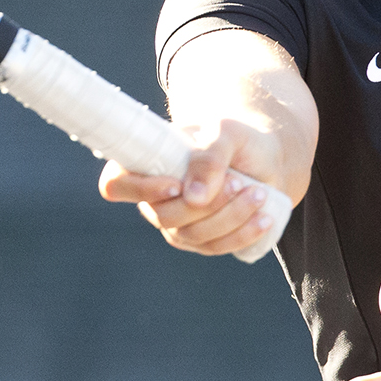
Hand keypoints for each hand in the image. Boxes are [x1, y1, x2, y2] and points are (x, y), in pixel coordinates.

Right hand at [97, 116, 282, 256]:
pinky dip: (242, 234)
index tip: (176, 185)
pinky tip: (263, 219)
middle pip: (164, 216)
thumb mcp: (226, 132)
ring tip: (258, 193)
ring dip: (230, 217)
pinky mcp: (201, 241)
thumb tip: (193, 198)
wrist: (263, 157)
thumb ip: (209, 156)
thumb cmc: (236, 139)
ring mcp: (176, 223)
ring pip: (192, 235)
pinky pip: (214, 247)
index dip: (139, 189)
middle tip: (239, 182)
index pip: (117, 184)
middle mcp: (154, 197)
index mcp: (147, 163)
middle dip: (206, 204)